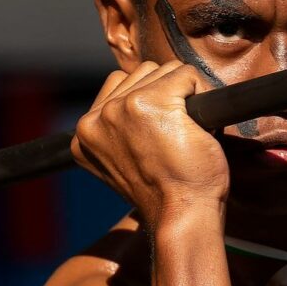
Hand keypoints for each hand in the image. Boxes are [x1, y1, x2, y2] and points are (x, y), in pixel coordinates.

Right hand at [71, 61, 228, 225]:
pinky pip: (186, 74)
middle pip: (142, 73)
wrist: (183, 215)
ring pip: (162, 70)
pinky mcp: (152, 102)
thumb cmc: (166, 194)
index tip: (160, 137)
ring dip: (182, 94)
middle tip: (176, 135)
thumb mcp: (126, 161)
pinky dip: (202, 93)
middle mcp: (97, 118)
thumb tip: (138, 99)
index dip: (150, 105)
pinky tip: (199, 125)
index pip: (120, 87)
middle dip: (166, 96)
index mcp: (85, 135)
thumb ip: (122, 130)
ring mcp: (122, 108)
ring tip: (185, 131)